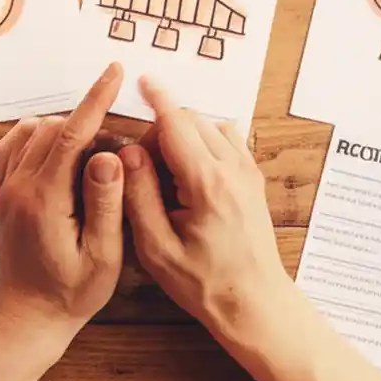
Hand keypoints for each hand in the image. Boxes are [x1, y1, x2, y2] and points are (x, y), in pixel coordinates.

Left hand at [0, 63, 126, 343]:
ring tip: (94, 156)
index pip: (73, 133)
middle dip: (90, 123)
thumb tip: (109, 156)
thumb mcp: (103, 255)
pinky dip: (37, 136)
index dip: (97, 98)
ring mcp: (6, 188)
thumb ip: (106, 202)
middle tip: (119, 149)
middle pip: (56, 128)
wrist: (28, 317)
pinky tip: (57, 147)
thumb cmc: (72, 293)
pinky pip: (14, 146)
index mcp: (46, 198)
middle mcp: (19, 186)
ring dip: (66, 130)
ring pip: (35, 132)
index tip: (115, 72)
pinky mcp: (2, 193)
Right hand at [119, 76, 288, 332]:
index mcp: (207, 183)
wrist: (253, 301)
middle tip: (141, 168)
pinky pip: (226, 141)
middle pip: (192, 120)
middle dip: (162, 130)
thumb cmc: (203, 283)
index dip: (157, 98)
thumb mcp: (156, 247)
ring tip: (165, 177)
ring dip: (183, 136)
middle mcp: (234, 168)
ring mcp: (248, 171)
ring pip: (210, 127)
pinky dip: (203, 144)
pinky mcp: (252, 179)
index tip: (141, 79)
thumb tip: (127, 153)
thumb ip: (138, 195)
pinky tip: (187, 177)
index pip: (178, 122)